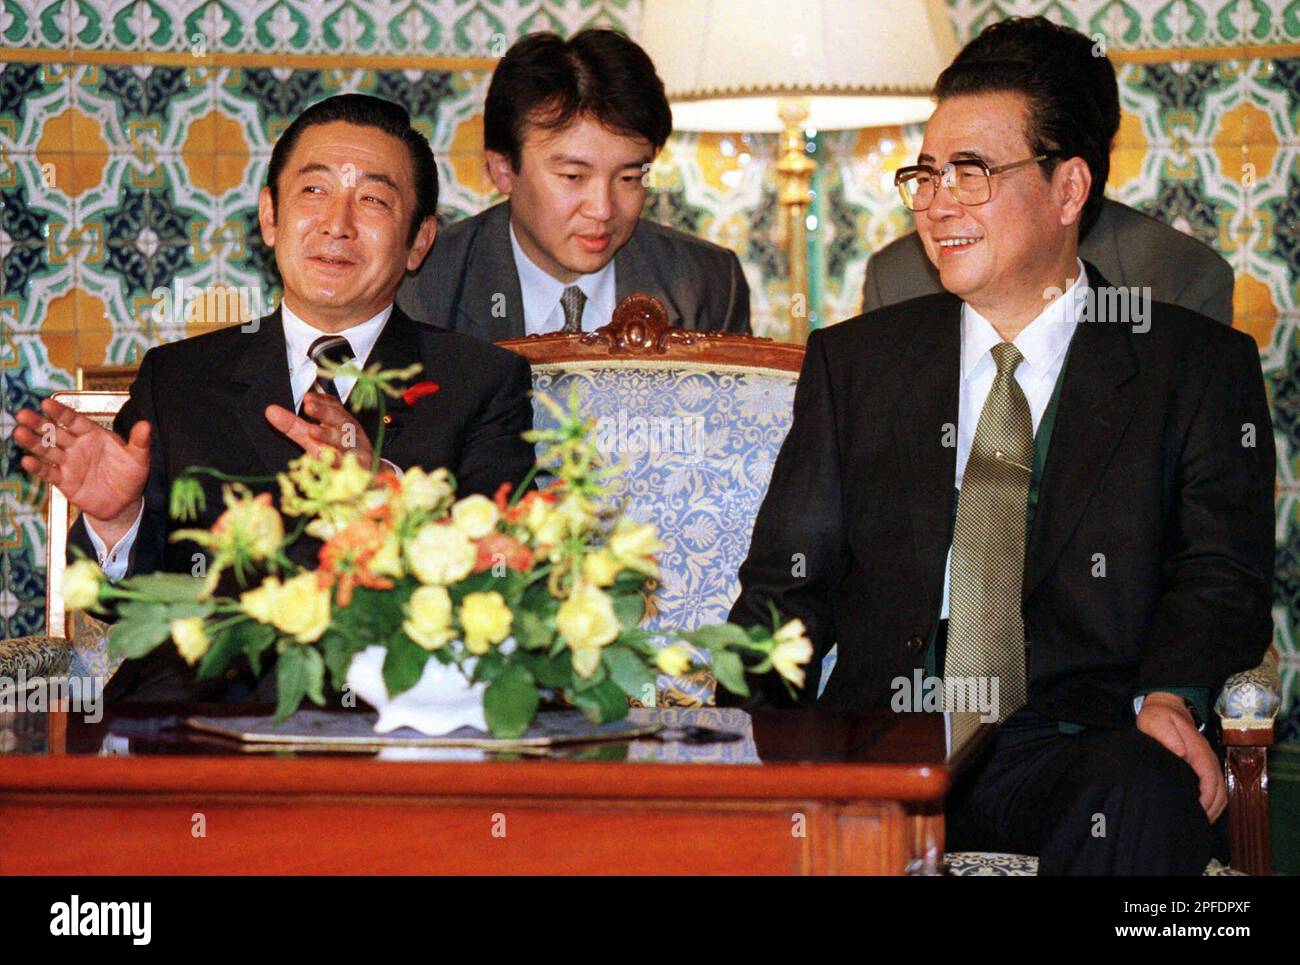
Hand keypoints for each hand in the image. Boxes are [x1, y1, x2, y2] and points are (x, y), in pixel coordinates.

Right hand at [12, 398, 149, 539]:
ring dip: (33, 442)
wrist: (124, 502)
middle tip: (22, 414)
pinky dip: (38, 467)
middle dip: (39, 423)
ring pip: (47, 450)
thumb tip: (147, 425)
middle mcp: (77, 446)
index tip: (46, 402)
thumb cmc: (130, 475)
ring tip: (19, 432)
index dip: (60, 412)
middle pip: (55, 432)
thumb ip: (140, 442)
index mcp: (93, 434)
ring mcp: (68, 462)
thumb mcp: (139, 458)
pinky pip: (49, 472)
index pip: (73, 419)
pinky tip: (27, 461)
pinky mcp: (64, 480)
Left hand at [264, 391, 373, 466]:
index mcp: (341, 422)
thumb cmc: (339, 453)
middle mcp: (349, 434)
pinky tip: (327, 460)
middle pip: (339, 419)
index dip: (321, 401)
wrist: (370, 477)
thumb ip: (294, 425)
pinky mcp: (359, 470)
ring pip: (344, 442)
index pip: (334, 406)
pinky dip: (338, 463)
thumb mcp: (315, 438)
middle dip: (325, 412)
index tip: (306, 398)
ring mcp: (355, 451)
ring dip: (329, 436)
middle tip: (309, 407)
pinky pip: (348, 465)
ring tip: (314, 431)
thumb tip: (270, 411)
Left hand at [1137, 691, 1225, 821]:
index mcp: (1197, 750)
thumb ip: (1167, 735)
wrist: (1167, 707)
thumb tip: (1182, 754)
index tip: (1198, 810)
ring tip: (1199, 822)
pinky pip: (1215, 787)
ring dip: (1214, 808)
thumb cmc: (1159, 717)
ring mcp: (1207, 762)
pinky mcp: (1203, 765)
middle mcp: (1207, 757)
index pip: (1209, 777)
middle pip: (1219, 788)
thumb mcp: (1157, 721)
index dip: (1206, 796)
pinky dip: (1212, 802)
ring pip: (1220, 790)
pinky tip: (1201, 811)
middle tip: (1195, 823)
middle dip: (1211, 808)